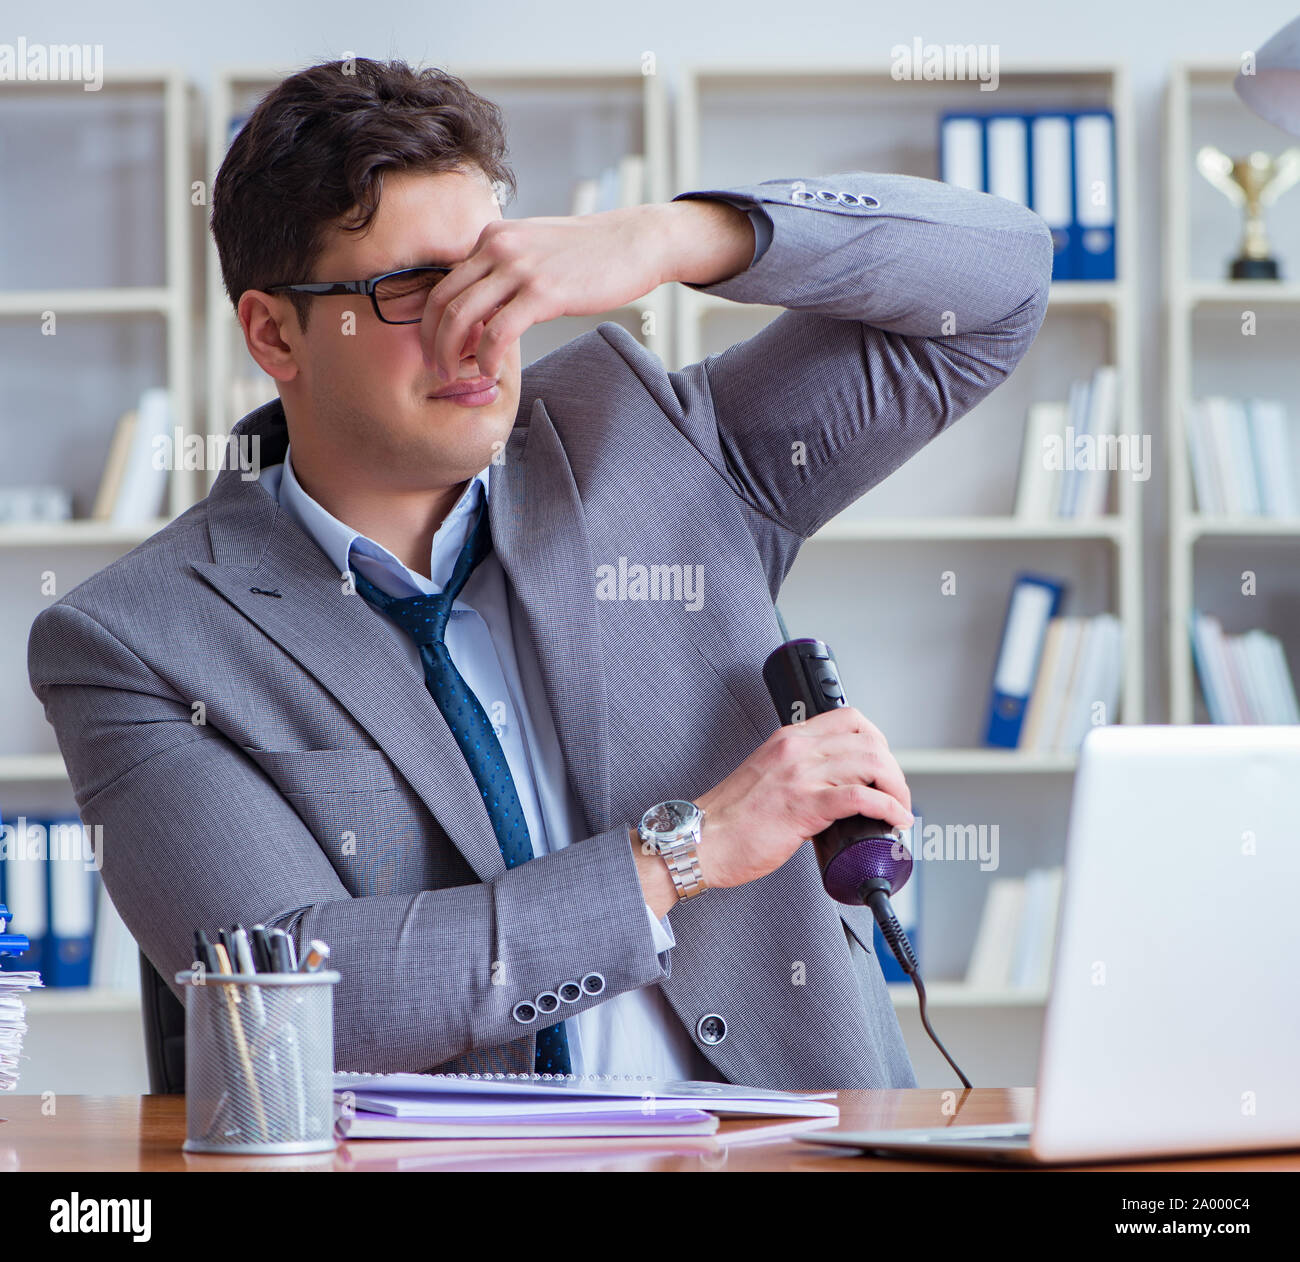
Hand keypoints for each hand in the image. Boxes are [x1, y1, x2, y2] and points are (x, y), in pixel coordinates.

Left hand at [418, 204, 670, 381]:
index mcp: (492, 236)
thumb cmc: (589, 254)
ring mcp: (520, 268)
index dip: (432, 321)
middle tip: (436, 369)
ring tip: (455, 376)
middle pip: (442, 300)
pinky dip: (485, 357)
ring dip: (450, 353)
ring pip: (461, 316)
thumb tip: (483, 312)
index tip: (438, 349)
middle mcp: (498, 247)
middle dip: (432, 341)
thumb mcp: (535, 250)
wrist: (634, 242)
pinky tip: (489, 371)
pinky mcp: (543, 292)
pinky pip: (497, 332)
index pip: (445, 282)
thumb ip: (504, 273)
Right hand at [693, 706, 912, 890]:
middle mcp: (796, 750)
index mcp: (788, 739)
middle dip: (893, 768)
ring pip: (871, 763)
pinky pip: (861, 797)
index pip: (849, 718)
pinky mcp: (804, 805)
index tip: (884, 764)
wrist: (701, 840)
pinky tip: (895, 819)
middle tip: (896, 792)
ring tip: (899, 807)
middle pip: (868, 740)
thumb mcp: (765, 776)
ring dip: (897, 787)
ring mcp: (800, 775)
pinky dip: (888, 807)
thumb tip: (832, 788)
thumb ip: (796, 772)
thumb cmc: (729, 819)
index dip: (877, 739)